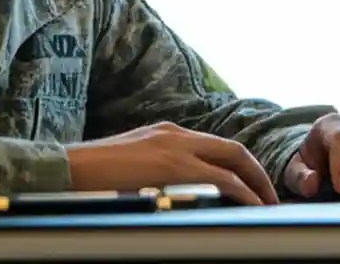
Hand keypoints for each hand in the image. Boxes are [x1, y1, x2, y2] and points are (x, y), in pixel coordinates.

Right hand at [65, 121, 278, 205]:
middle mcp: (176, 134)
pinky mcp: (173, 165)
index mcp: (167, 133)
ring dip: (255, 184)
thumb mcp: (132, 167)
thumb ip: (156, 173)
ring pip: (232, 160)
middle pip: (232, 148)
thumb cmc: (93, 174)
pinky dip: (242, 192)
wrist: (68, 167)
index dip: (240, 164)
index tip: (252, 184)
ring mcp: (175, 146)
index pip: (215, 146)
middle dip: (257, 172)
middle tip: (271, 196)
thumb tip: (174, 196)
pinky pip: (220, 178)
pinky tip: (250, 206)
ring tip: (267, 205)